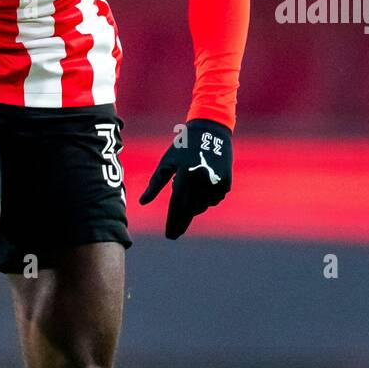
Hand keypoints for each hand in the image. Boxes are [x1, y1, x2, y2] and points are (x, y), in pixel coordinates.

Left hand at [139, 119, 232, 238]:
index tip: (169, 236)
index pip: (177, 207)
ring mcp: (216, 183)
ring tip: (188, 190)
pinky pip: (215, 199)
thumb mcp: (166, 163)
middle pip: (190, 211)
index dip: (173, 223)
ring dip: (194, 206)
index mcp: (185, 176)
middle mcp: (201, 181)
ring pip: (203, 206)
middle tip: (173, 234)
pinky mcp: (226, 182)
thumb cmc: (182, 147)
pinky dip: (207, 198)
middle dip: (181, 223)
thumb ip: (155, 184)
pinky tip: (201, 187)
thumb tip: (142, 202)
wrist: (210, 131)